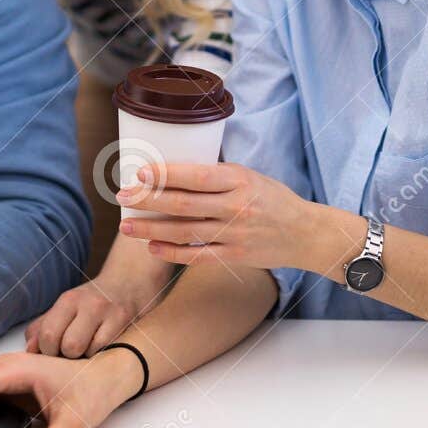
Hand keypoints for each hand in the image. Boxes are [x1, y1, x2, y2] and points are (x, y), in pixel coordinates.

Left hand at [24, 271, 163, 358]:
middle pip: (64, 345)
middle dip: (64, 355)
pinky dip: (99, 353)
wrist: (129, 284)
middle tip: (71, 352)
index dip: (46, 350)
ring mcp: (106, 311)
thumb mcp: (64, 310)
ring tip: (87, 348)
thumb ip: (42, 329)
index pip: (45, 334)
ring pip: (81, 350)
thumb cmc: (91, 304)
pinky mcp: (123, 320)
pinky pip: (101, 349)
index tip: (54, 350)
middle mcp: (86, 303)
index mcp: (67, 300)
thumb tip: (29, 350)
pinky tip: (102, 346)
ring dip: (81, 357)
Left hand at [117, 162, 326, 271]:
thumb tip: (174, 170)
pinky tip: (152, 247)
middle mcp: (236, 206)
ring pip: (184, 232)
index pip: (196, 175)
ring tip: (126, 226)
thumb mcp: (250, 176)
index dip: (166, 174)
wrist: (305, 233)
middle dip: (148, 200)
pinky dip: (172, 253)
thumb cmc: (273, 200)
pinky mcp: (235, 256)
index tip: (140, 173)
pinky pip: (197, 256)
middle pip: (183, 203)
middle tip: (122, 196)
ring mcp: (235, 234)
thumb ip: (218, 176)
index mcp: (239, 180)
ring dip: (151, 229)